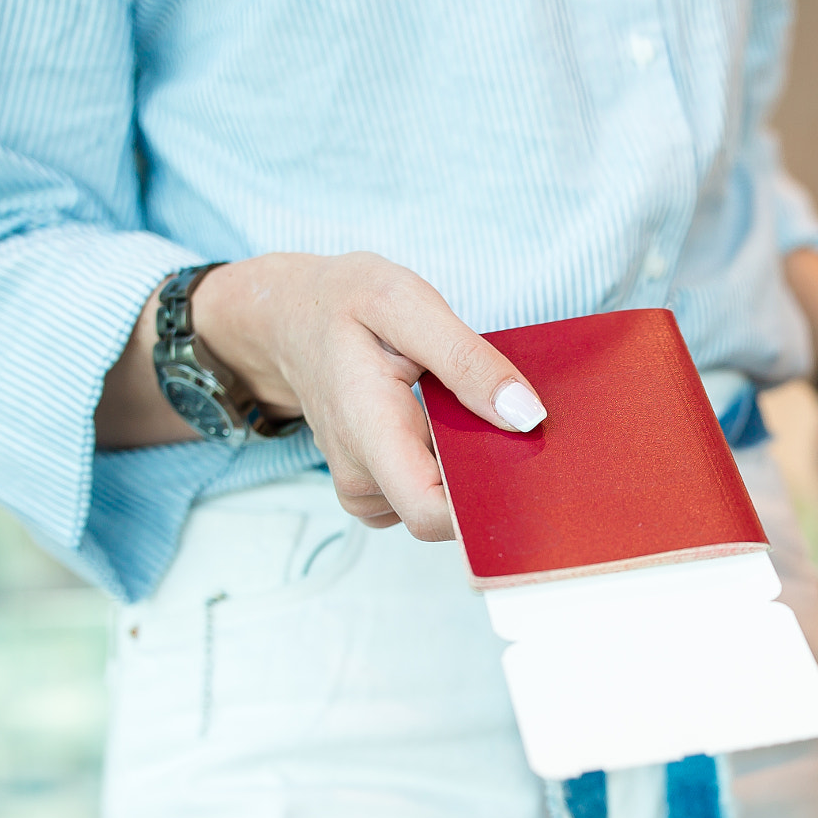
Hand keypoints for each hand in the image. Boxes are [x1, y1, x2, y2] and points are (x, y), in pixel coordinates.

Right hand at [192, 252, 544, 537]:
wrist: (290, 317)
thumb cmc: (342, 303)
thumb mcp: (406, 304)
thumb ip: (468, 361)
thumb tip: (526, 416)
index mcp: (368, 432)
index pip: (430, 513)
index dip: (484, 506)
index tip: (526, 468)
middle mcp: (361, 475)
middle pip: (448, 514)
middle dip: (490, 477)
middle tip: (507, 417)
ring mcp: (366, 489)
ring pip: (443, 506)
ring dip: (472, 468)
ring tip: (469, 410)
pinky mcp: (375, 490)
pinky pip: (430, 497)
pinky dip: (452, 468)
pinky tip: (451, 426)